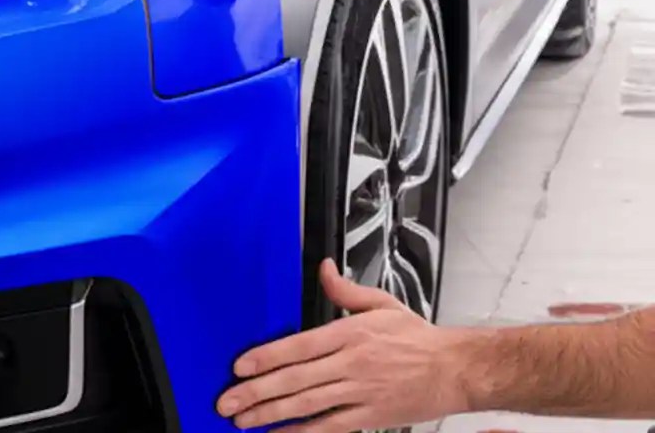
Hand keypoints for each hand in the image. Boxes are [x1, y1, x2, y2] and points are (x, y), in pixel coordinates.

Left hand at [217, 259, 472, 431]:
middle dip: (257, 391)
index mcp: (350, 334)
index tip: (240, 366)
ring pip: (308, 405)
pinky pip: (330, 427)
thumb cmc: (418, 338)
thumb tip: (323, 269)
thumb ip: (345, 290)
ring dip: (271, 413)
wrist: (457, 369)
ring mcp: (360, 392)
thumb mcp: (381, 304)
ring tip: (243, 420)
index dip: (266, 357)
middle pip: (296, 379)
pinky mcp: (370, 416)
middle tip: (227, 401)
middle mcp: (351, 364)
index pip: (298, 345)